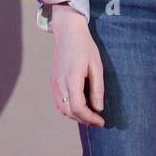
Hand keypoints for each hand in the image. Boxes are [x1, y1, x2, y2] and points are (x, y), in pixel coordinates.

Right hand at [50, 5, 104, 125]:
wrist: (68, 33)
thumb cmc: (85, 47)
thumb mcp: (96, 66)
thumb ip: (97, 88)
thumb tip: (99, 108)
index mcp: (72, 79)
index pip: (78, 108)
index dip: (90, 118)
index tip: (101, 121)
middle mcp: (60, 83)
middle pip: (69, 111)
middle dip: (84, 120)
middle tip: (98, 122)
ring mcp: (54, 83)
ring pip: (62, 109)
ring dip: (75, 116)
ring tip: (90, 117)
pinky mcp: (53, 82)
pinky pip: (58, 102)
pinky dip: (68, 110)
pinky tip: (79, 109)